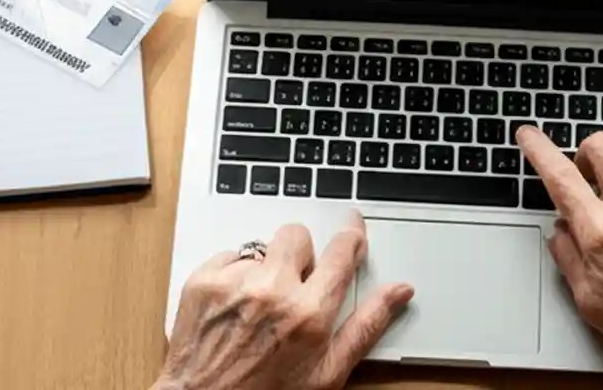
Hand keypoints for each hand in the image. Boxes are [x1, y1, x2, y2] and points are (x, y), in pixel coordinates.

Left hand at [151, 213, 412, 389]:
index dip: (351, 237)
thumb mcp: (328, 373)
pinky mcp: (203, 281)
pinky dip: (234, 275)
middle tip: (295, 284)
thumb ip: (367, 325)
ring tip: (259, 304)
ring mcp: (234, 283)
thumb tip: (399, 291)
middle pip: (298, 235)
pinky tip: (234, 307)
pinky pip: (229, 256)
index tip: (352, 229)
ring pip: (261, 246)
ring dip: (265, 266)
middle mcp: (272, 291)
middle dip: (301, 254)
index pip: (342, 252)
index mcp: (309, 314)